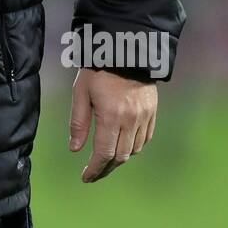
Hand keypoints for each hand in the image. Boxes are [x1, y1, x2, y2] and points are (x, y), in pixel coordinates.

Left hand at [68, 68, 156, 182]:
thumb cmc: (98, 70)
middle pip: (120, 156)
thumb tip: (75, 149)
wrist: (125, 50)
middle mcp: (131, 120)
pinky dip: (134, 146)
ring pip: (134, 149)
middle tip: (94, 173)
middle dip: (106, 168)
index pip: (104, 154)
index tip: (86, 177)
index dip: (95, 169)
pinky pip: (145, 138)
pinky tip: (124, 146)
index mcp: (111, 117)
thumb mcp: (81, 93)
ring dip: (120, 158)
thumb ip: (78, 122)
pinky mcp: (152, 111)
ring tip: (106, 160)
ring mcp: (144, 116)